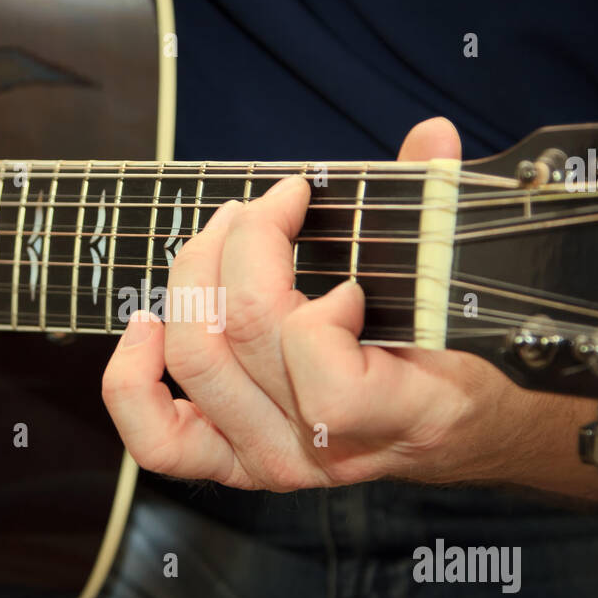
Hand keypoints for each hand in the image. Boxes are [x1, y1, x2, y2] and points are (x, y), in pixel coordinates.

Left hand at [101, 117, 509, 490]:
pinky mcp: (232, 462)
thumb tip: (432, 135)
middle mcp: (324, 450)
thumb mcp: (464, 292)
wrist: (457, 433)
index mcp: (398, 416)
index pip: (331, 386)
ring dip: (195, 274)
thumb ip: (441, 210)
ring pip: (194, 358)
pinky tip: (147, 325)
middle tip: (274, 203)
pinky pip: (157, 438)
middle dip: (249, 243)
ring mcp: (271, 461)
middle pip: (245, 336)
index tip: (352, 283)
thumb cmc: (461, 362)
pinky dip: (132, 381)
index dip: (324, 318)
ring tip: (223, 232)